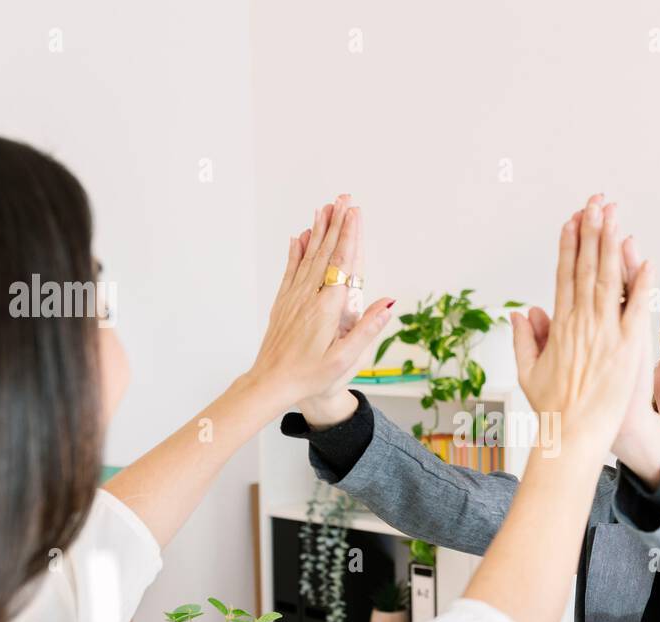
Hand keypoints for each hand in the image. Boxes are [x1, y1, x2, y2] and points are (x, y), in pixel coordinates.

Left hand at [242, 194, 394, 420]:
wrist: (270, 384)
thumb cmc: (309, 377)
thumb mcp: (344, 360)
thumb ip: (367, 329)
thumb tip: (388, 303)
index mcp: (326, 308)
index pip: (342, 263)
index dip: (350, 235)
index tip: (355, 213)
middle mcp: (308, 297)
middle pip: (325, 252)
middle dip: (336, 223)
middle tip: (344, 199)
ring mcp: (293, 298)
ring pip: (308, 256)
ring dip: (318, 230)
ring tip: (326, 208)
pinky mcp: (283, 303)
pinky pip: (291, 270)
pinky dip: (297, 251)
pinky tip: (299, 237)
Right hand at [510, 195, 653, 458]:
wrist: (574, 434)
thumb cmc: (553, 408)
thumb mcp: (528, 372)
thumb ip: (525, 339)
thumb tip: (522, 312)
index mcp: (559, 326)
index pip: (563, 275)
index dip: (568, 245)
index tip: (572, 221)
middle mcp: (581, 323)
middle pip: (586, 267)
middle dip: (591, 231)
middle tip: (596, 202)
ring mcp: (605, 333)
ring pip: (608, 278)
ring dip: (612, 244)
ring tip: (614, 216)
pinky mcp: (627, 347)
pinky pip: (635, 308)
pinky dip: (640, 282)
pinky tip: (645, 258)